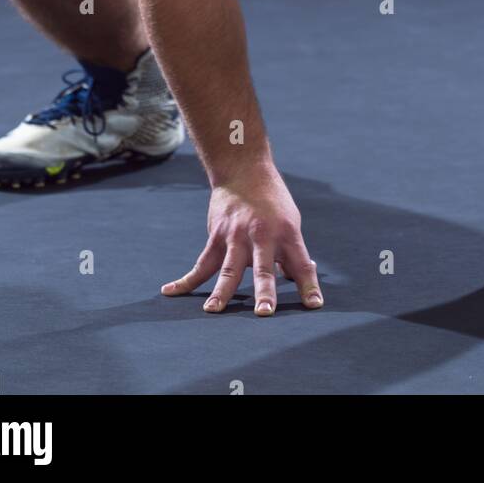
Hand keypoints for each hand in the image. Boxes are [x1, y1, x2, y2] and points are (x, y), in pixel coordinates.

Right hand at [160, 164, 322, 314]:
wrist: (244, 170)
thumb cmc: (272, 201)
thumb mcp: (290, 221)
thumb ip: (291, 252)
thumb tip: (298, 277)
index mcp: (286, 233)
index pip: (301, 263)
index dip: (308, 285)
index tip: (315, 305)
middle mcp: (262, 235)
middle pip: (264, 268)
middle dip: (264, 290)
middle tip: (264, 312)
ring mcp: (237, 236)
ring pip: (228, 269)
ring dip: (222, 291)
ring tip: (213, 311)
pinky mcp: (216, 236)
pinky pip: (201, 263)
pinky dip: (185, 279)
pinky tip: (169, 291)